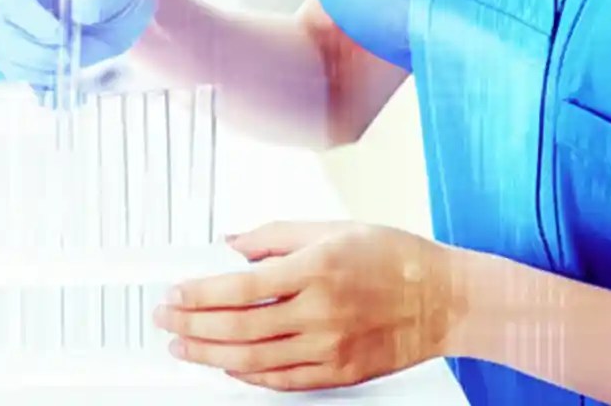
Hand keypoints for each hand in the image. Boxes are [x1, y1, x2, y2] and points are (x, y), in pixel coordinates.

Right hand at [0, 0, 155, 88]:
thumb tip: (82, 12)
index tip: (62, 37)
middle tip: (69, 60)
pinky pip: (17, 72)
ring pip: (4, 56)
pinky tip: (61, 87)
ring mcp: (13, 23)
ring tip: (68, 73)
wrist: (118, 12)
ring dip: (35, 72)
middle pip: (1, 32)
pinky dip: (38, 84)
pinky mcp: (20, 50)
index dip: (34, 23)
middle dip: (34, 54)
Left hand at [154, 221, 464, 391]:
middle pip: (238, 327)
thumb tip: (231, 243)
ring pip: (253, 360)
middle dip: (192, 325)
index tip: (175, 292)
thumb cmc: (395, 258)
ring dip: (209, 354)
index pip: (240, 287)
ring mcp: (329, 348)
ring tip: (183, 346)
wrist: (445, 300)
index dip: (199, 293)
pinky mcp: (339, 373)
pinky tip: (228, 366)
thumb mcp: (333, 227)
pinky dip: (248, 376)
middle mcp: (320, 312)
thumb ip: (275, 235)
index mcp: (316, 269)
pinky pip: (282, 381)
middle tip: (165, 320)